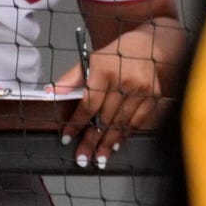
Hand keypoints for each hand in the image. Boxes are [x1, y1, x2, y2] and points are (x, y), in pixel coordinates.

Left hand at [49, 26, 170, 166]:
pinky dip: (126, 134)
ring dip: (109, 143)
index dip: (77, 123)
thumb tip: (50, 93)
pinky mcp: (154, 96)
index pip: (88, 103)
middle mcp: (125, 81)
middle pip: (105, 118)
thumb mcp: (90, 61)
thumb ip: (71, 79)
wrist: (146, 47)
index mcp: (105, 71)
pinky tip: (116, 145)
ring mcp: (141, 90)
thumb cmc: (114, 55)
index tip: (67, 138)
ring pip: (122, 123)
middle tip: (82, 158)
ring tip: (99, 158)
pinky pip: (138, 121)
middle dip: (92, 140)